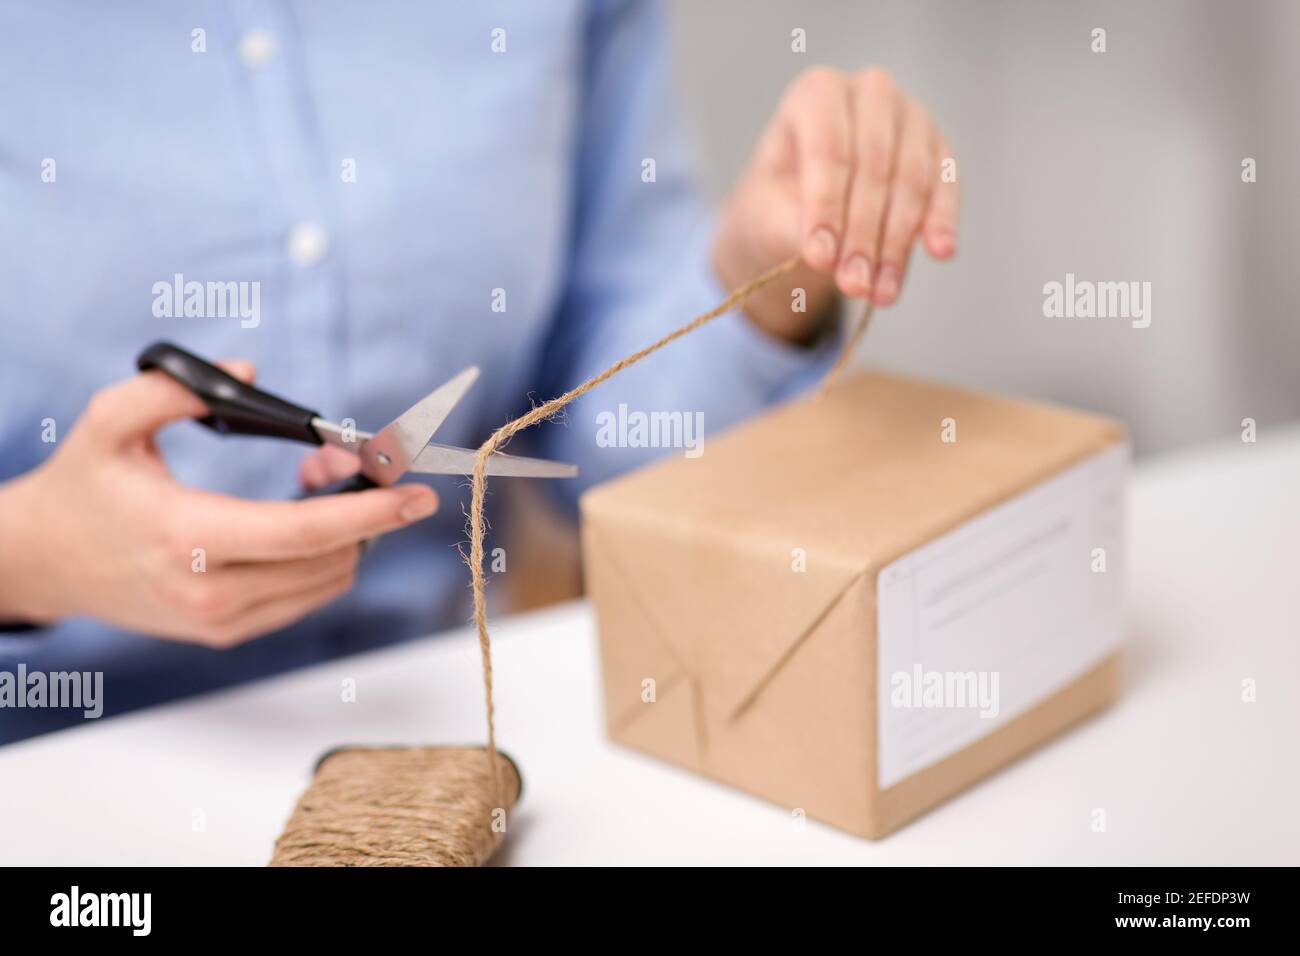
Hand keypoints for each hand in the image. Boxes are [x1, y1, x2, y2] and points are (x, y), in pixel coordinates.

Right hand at [0, 363, 438, 646]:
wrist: (45, 562)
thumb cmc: (83, 486)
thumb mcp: (109, 421)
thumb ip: (175, 389)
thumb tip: (249, 370)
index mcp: (185, 538)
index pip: (302, 534)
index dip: (370, 512)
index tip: (419, 493)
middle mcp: (209, 593)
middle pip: (330, 559)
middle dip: (366, 508)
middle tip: (353, 460)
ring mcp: (220, 622)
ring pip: (328, 581)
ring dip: (348, 532)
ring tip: (317, 480)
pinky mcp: (227, 633)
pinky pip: (306, 596)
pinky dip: (325, 556)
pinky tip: (301, 518)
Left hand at [713, 67, 959, 342]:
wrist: (803, 205)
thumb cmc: (779, 202)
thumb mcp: (768, 213)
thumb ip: (794, 228)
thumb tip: (829, 257)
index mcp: (816, 93)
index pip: (828, 151)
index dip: (826, 208)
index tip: (820, 260)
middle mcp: (869, 92)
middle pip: (873, 167)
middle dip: (863, 235)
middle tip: (853, 286)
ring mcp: (910, 115)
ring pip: (911, 180)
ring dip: (897, 243)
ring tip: (880, 293)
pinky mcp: (938, 147)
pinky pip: (944, 185)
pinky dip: (941, 221)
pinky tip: (940, 252)